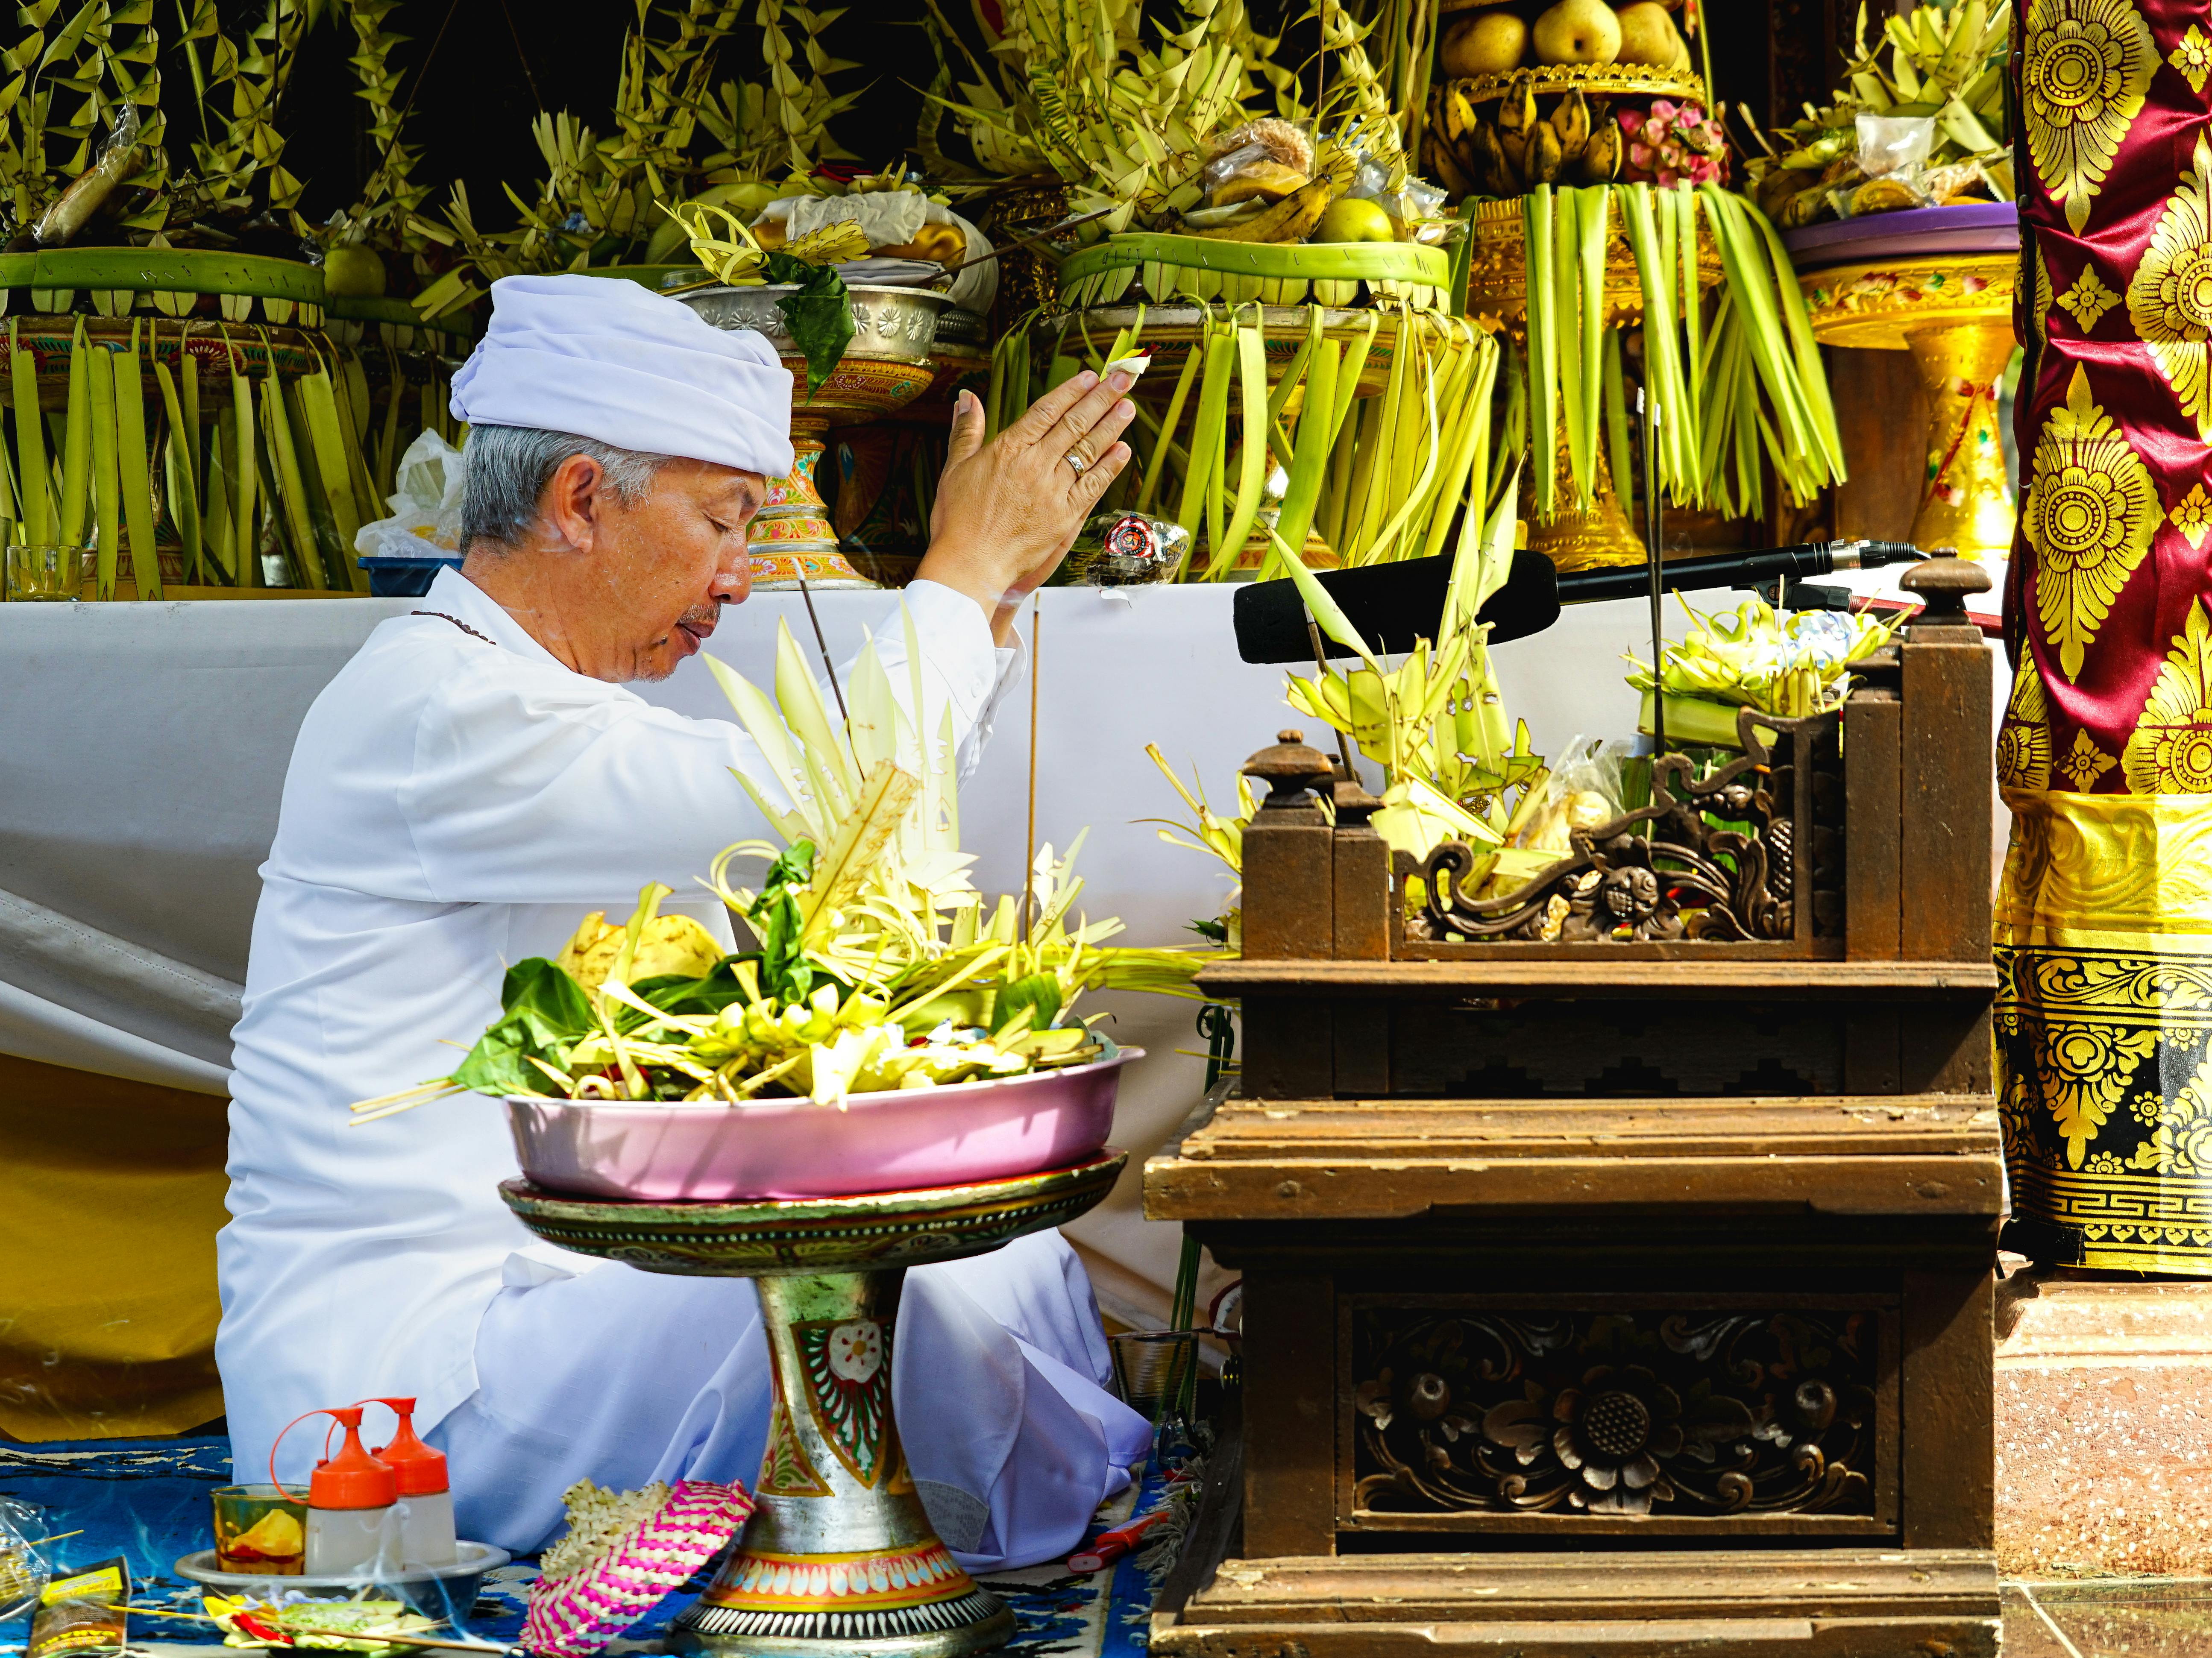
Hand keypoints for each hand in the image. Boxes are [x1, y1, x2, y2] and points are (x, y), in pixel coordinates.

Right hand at [916, 371, 1135, 641]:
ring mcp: (1052, 490)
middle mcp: (1035, 465)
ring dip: (1111, 426)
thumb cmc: (958, 521)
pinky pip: (1093, 486)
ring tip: (1128, 406)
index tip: (1090, 377)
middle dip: (1101, 398)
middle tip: (1122, 379)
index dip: (1071, 391)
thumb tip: (967, 398)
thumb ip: (966, 431)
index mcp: (1008, 449)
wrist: (970, 564)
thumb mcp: (954, 469)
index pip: (1046, 411)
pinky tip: (1123, 451)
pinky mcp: (1065, 517)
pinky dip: (1110, 467)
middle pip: (1074, 424)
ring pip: (1088, 451)